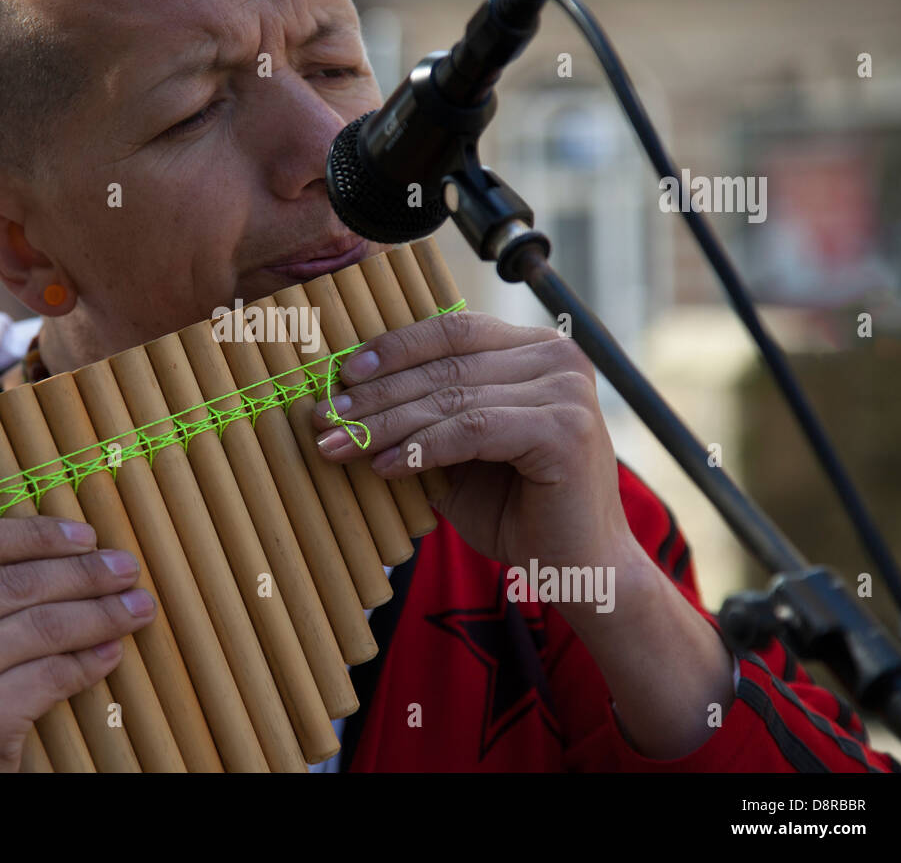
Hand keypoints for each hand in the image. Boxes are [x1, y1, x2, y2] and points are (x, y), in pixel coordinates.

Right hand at [0, 515, 153, 771]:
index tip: (85, 535)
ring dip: (102, 613)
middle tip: (126, 569)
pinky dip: (89, 661)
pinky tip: (111, 652)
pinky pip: (52, 675)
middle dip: (84, 572)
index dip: (35, 535)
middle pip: (15, 582)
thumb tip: (57, 539)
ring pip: (42, 625)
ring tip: (137, 606)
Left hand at [311, 310, 632, 569]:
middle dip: (375, 394)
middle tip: (322, 418)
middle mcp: (558, 358)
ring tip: (338, 446)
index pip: (453, 330)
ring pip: (452, 398)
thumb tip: (346, 399)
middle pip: (445, 365)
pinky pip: (472, 431)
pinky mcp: (563, 430)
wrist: (577, 569)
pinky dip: (422, 448)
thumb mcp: (459, 453)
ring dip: (385, 423)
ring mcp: (566, 390)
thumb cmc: (515, 509)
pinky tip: (385, 467)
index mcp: (536, 349)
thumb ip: (421, 419)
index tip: (340, 375)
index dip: (393, 349)